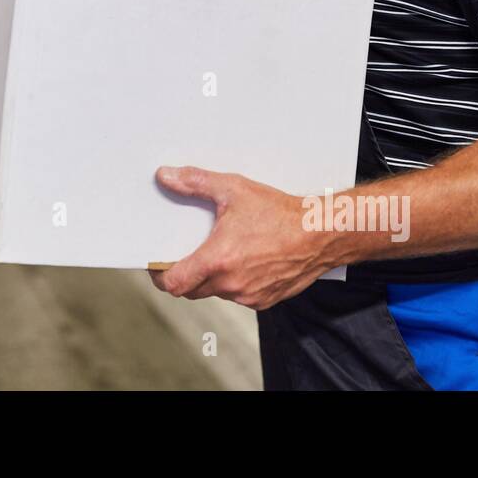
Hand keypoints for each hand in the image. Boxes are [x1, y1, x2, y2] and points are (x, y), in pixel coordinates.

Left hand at [148, 166, 335, 310]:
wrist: (320, 233)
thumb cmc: (279, 213)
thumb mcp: (234, 189)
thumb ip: (195, 183)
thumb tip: (166, 176)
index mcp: (217, 260)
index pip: (174, 284)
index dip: (160, 276)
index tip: (157, 264)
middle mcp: (230, 284)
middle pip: (191, 290)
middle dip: (184, 274)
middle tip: (185, 253)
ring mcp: (248, 296)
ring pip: (215, 292)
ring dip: (211, 277)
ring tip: (220, 251)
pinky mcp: (265, 300)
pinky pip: (239, 295)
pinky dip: (234, 282)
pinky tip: (243, 259)